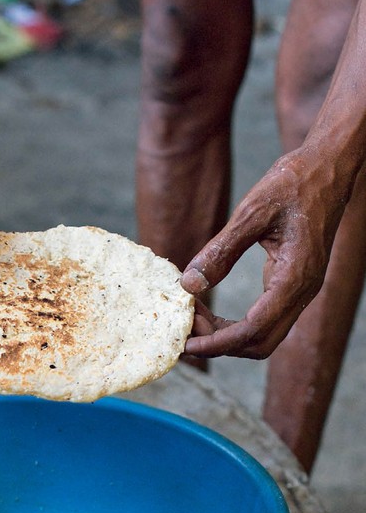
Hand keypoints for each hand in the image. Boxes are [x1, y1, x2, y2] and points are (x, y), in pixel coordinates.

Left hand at [181, 147, 348, 358]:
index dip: (219, 343)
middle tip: (185, 331)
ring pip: (261, 334)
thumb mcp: (252, 212)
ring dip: (225, 335)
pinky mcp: (292, 284)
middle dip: (220, 345)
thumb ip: (221, 251)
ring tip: (193, 317)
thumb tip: (188, 286)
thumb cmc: (293, 183)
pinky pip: (262, 318)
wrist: (327, 168)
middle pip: (260, 343)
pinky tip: (206, 308)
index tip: (188, 344)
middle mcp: (303, 291)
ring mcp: (300, 290)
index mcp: (296, 277)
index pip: (255, 329)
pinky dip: (233, 322)